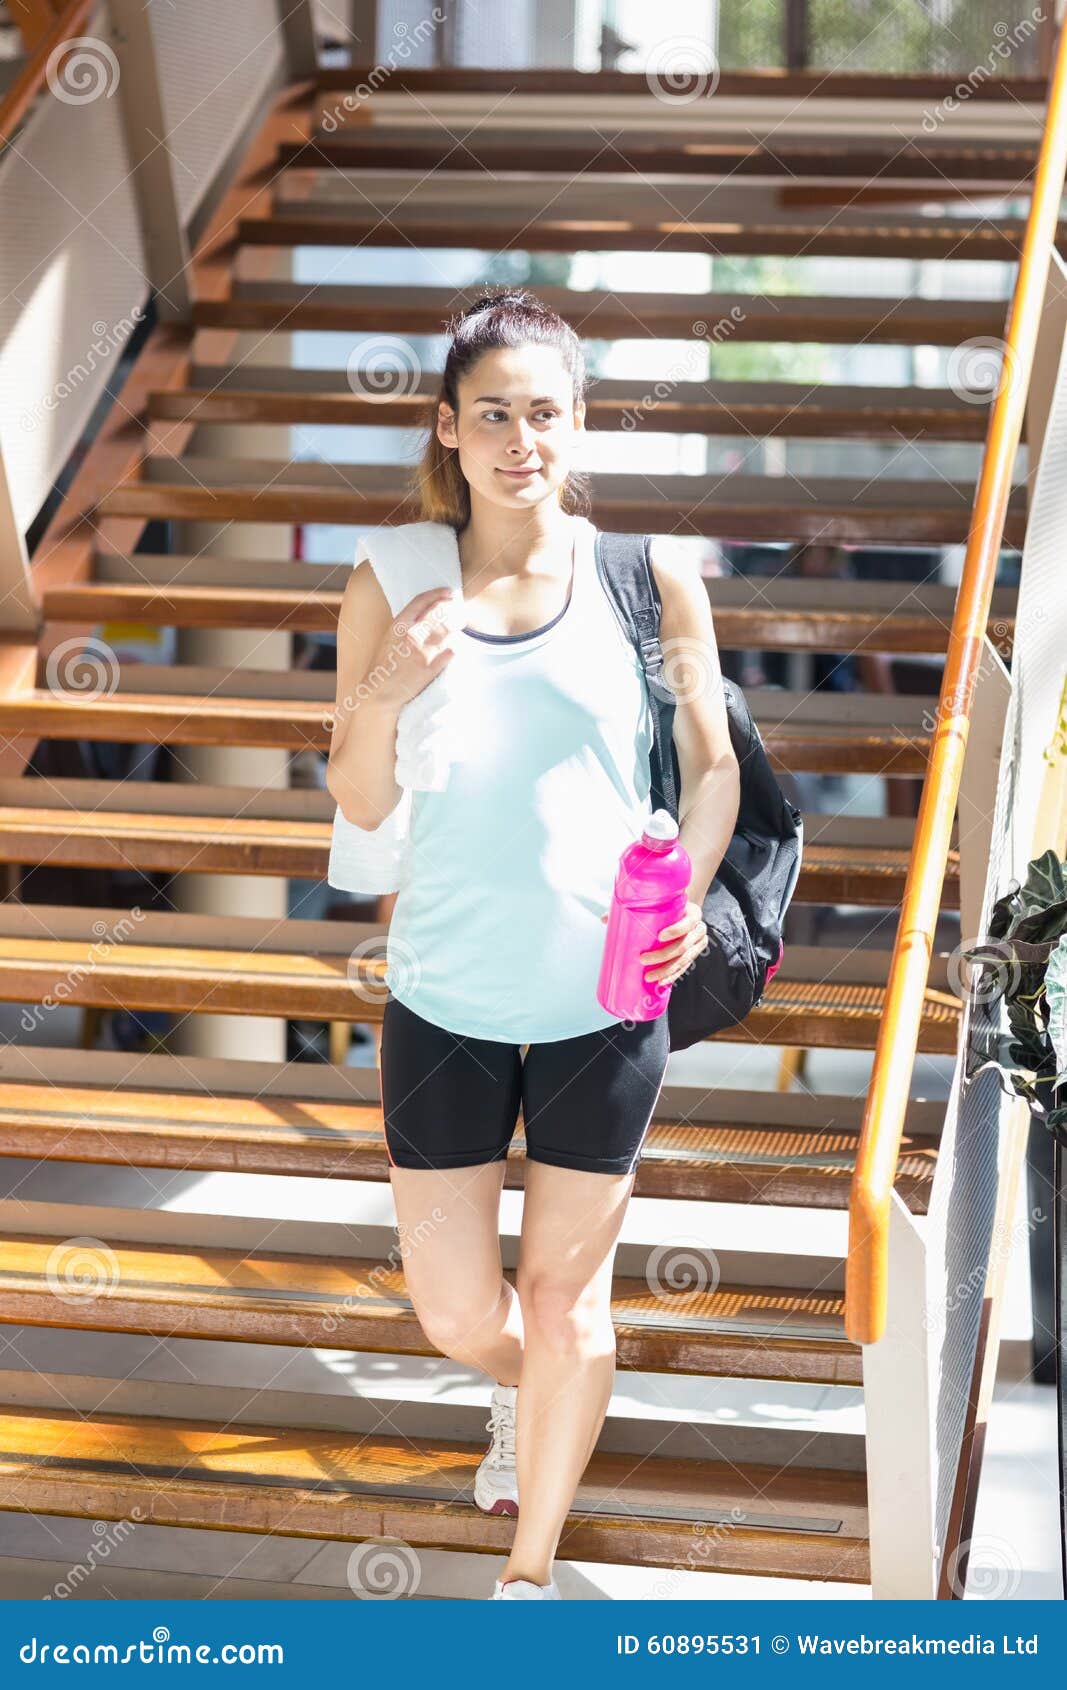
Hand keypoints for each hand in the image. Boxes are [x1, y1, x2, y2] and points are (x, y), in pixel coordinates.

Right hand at [374, 587, 459, 710]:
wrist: (380, 691)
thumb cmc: (384, 665)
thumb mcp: (389, 638)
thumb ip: (405, 625)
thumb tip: (425, 613)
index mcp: (399, 626)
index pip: (421, 601)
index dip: (437, 594)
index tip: (448, 592)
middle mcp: (412, 635)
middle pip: (439, 613)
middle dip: (452, 608)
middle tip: (458, 608)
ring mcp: (423, 652)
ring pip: (448, 630)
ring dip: (457, 624)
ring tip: (461, 623)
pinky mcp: (431, 668)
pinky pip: (451, 651)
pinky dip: (455, 646)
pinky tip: (457, 645)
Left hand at [639, 898, 709, 985]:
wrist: (682, 914)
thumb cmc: (669, 909)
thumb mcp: (659, 905)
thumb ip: (637, 908)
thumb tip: (607, 918)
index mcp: (693, 913)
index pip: (689, 922)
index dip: (676, 930)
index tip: (659, 937)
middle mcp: (699, 930)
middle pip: (684, 946)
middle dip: (663, 955)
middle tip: (643, 959)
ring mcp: (698, 945)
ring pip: (684, 960)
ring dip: (666, 969)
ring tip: (649, 976)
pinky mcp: (693, 956)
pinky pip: (684, 968)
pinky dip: (673, 975)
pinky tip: (662, 981)